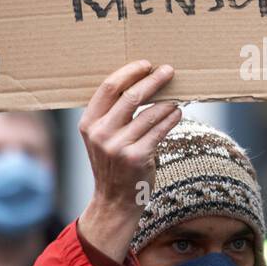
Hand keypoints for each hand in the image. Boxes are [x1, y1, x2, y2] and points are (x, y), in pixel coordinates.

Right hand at [77, 61, 180, 262]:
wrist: (114, 201)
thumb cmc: (113, 164)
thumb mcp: (102, 138)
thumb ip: (112, 115)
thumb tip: (141, 82)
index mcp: (88, 123)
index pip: (108, 87)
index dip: (128, 72)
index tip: (145, 64)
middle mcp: (101, 133)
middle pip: (131, 95)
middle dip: (153, 79)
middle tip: (168, 70)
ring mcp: (118, 146)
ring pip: (150, 113)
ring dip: (167, 101)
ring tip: (177, 97)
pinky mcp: (137, 157)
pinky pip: (160, 129)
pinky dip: (171, 118)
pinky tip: (177, 112)